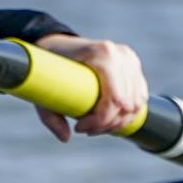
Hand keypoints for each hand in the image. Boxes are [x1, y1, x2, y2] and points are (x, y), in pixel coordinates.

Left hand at [32, 35, 147, 139]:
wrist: (59, 44)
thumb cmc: (50, 66)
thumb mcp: (42, 90)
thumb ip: (51, 117)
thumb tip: (66, 138)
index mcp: (103, 54)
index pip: (114, 99)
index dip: (100, 121)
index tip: (79, 127)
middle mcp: (121, 54)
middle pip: (126, 105)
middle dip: (107, 124)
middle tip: (86, 129)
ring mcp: (130, 59)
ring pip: (136, 104)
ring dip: (118, 122)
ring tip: (97, 125)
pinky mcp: (134, 66)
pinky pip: (140, 98)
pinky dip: (128, 114)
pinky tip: (110, 118)